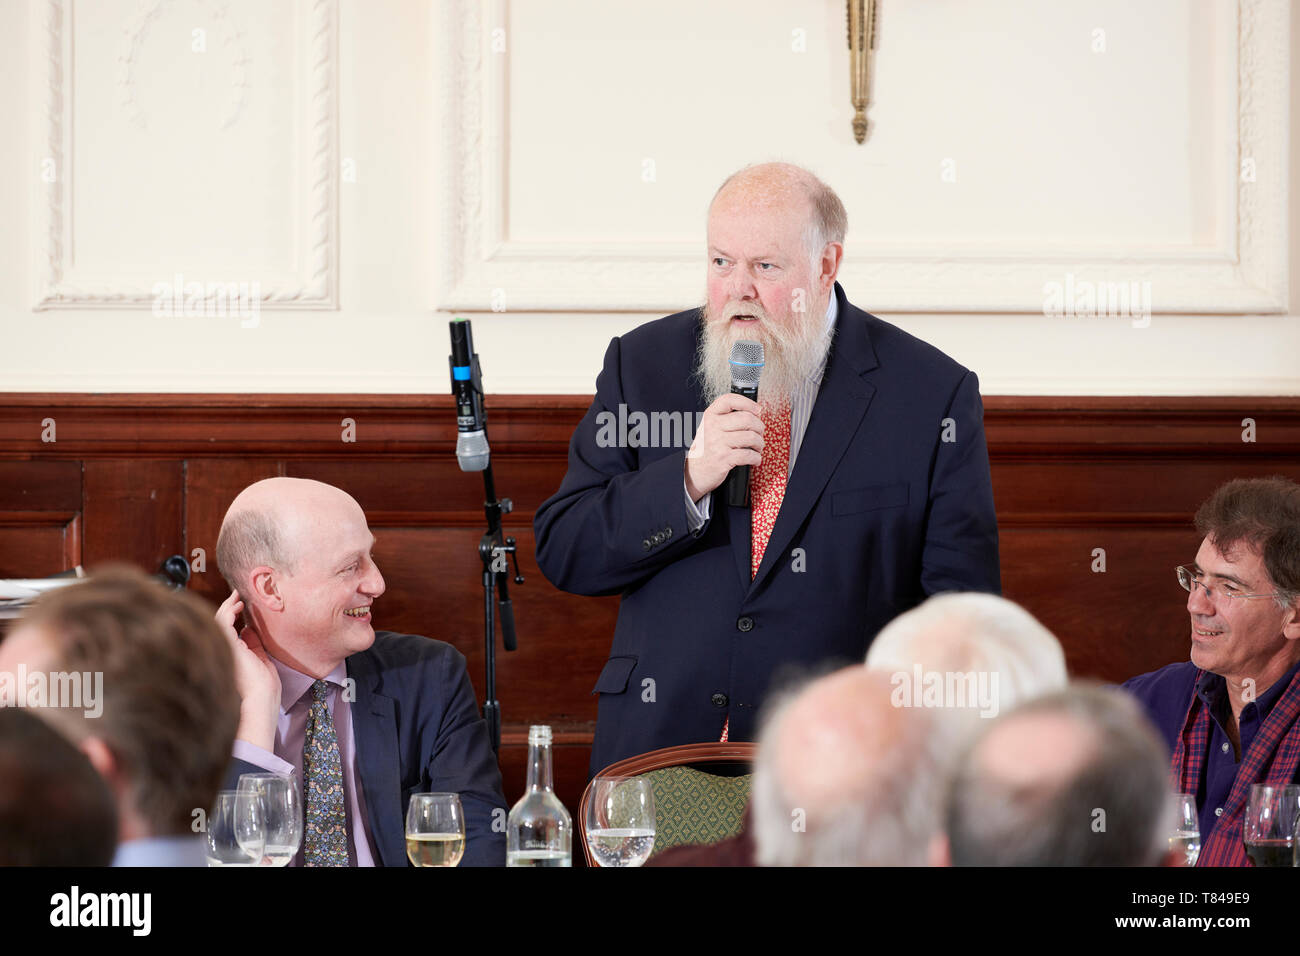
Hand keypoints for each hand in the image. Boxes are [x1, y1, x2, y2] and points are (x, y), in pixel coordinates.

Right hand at [216, 589, 280, 751]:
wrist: (261, 698)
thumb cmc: (264, 687)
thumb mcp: (261, 660)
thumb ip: (253, 645)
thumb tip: (247, 629)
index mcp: (232, 658)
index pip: (227, 635)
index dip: (232, 618)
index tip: (241, 606)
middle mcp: (223, 653)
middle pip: (219, 627)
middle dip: (227, 609)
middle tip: (236, 596)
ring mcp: (222, 649)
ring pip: (216, 623)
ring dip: (227, 607)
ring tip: (238, 597)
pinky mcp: (225, 645)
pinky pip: (221, 622)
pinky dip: (228, 610)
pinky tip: (238, 604)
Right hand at [684, 393, 763, 500]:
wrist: (694, 472)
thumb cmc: (707, 449)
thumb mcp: (710, 428)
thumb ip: (726, 419)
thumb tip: (754, 414)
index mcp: (710, 416)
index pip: (729, 400)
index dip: (748, 403)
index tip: (758, 410)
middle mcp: (713, 427)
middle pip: (747, 419)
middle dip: (760, 427)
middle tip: (760, 434)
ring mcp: (717, 443)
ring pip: (751, 437)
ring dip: (760, 444)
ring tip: (758, 448)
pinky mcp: (723, 458)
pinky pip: (749, 455)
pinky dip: (756, 458)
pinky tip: (755, 459)